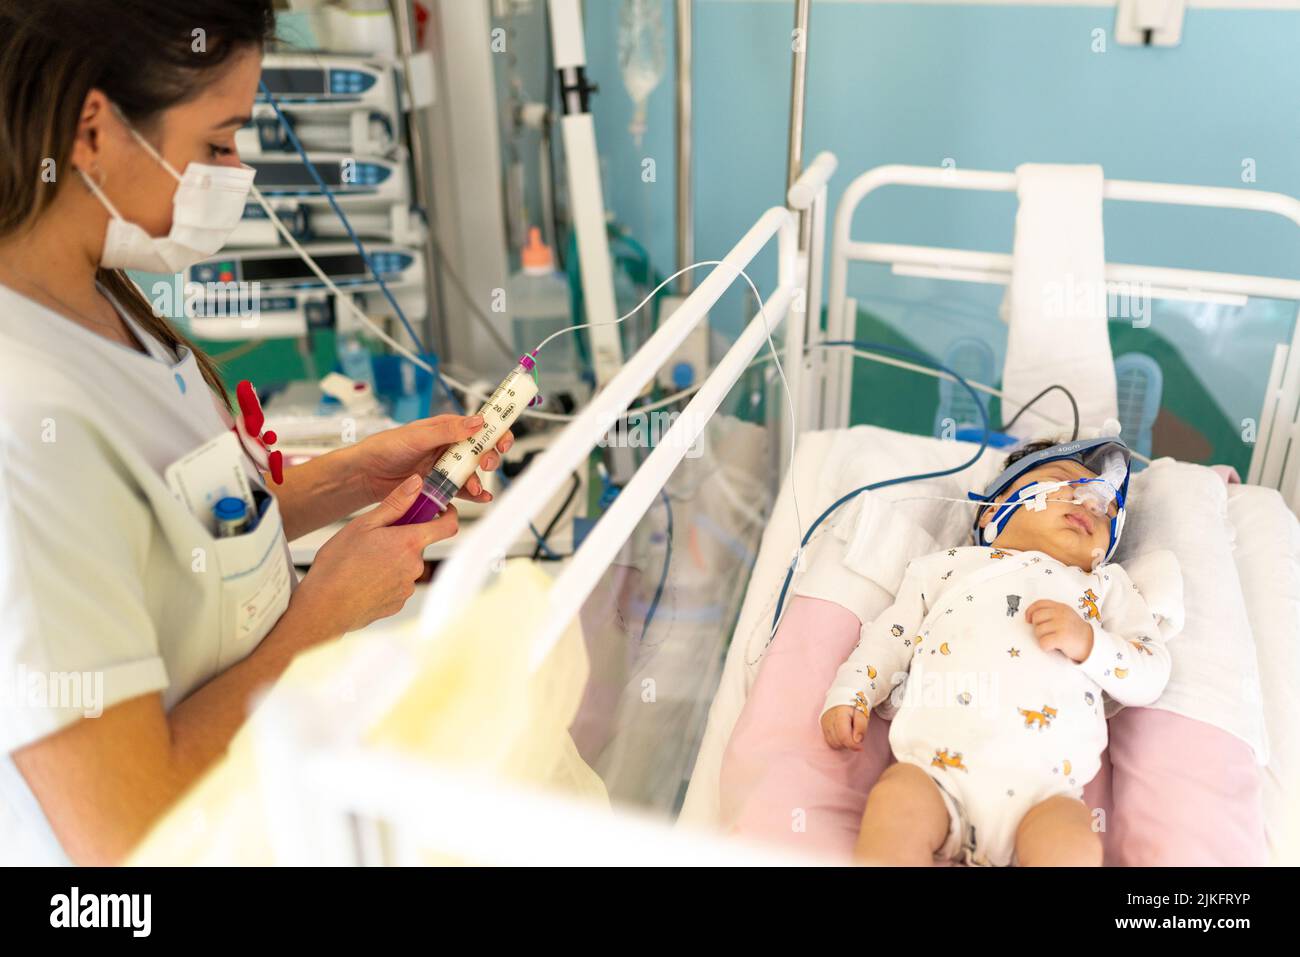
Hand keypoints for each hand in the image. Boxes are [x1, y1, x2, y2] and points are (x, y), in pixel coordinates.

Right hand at [293, 475, 458, 634]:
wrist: (324, 607)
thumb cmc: (338, 565)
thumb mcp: (364, 524)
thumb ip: (396, 503)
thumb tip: (417, 483)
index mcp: (409, 543)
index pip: (447, 526)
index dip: (447, 515)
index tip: (439, 510)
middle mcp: (415, 567)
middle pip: (419, 545)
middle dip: (403, 538)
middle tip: (377, 537)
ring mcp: (407, 588)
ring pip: (407, 565)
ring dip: (393, 560)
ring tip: (364, 561)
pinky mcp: (398, 604)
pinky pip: (398, 584)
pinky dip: (386, 579)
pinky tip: (364, 579)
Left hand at [353, 414, 513, 506]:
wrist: (365, 475)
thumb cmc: (384, 448)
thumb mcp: (417, 436)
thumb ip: (447, 430)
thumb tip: (477, 421)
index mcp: (446, 428)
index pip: (478, 426)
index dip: (495, 430)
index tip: (504, 439)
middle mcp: (449, 447)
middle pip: (480, 450)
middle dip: (489, 457)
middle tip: (486, 463)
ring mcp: (445, 467)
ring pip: (472, 472)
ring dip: (479, 479)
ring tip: (475, 487)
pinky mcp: (440, 485)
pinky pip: (461, 490)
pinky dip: (473, 495)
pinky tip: (479, 498)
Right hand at [821, 704, 869, 750]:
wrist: (843, 696)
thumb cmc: (854, 706)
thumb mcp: (862, 713)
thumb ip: (861, 726)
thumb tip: (857, 741)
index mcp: (840, 714)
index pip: (844, 736)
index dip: (853, 745)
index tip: (861, 747)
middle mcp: (829, 718)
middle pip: (838, 741)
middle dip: (849, 744)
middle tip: (855, 737)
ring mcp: (824, 722)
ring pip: (833, 743)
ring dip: (843, 744)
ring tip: (849, 735)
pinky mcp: (822, 725)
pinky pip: (829, 741)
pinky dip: (837, 741)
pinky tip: (843, 735)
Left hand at [1025, 599, 1093, 661]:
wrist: (1092, 644)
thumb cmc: (1075, 631)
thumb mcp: (1066, 616)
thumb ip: (1052, 612)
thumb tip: (1031, 616)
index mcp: (1061, 607)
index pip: (1039, 603)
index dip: (1030, 611)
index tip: (1028, 619)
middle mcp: (1061, 614)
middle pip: (1036, 617)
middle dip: (1037, 627)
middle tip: (1045, 633)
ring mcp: (1062, 625)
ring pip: (1038, 631)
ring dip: (1041, 638)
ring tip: (1052, 640)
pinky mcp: (1062, 637)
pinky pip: (1043, 642)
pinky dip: (1045, 646)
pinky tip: (1053, 646)